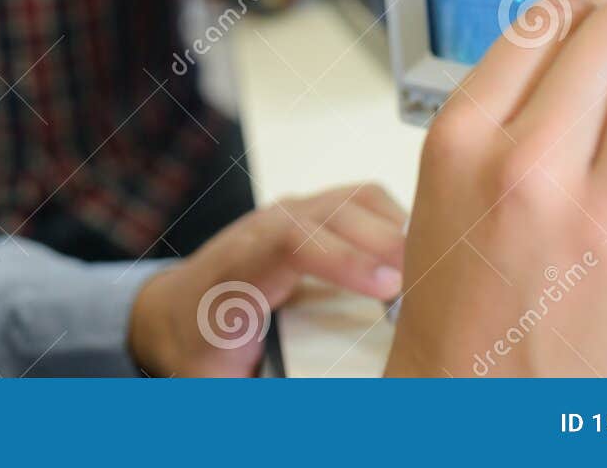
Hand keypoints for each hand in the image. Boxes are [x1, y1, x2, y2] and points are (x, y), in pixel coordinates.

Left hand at [129, 184, 406, 376]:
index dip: (343, 258)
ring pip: (350, 199)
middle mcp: (261, 231)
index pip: (287, 243)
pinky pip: (358, 200)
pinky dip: (392, 220)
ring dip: (395, 230)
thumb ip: (254, 394)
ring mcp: (286, 215)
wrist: (176, 314)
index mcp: (236, 274)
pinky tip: (413, 258)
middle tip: (428, 289)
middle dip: (384, 245)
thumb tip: (309, 406)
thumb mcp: (213, 386)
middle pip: (330, 214)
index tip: (389, 290)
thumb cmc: (199, 350)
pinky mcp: (308, 213)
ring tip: (430, 276)